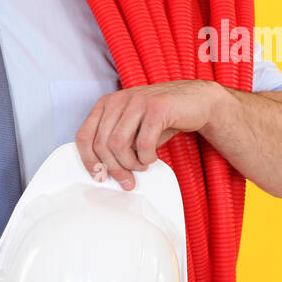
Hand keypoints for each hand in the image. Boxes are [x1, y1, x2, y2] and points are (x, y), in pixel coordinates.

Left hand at [74, 81, 223, 189]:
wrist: (196, 101)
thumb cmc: (162, 118)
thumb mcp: (133, 129)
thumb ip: (116, 143)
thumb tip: (104, 171)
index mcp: (107, 104)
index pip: (84, 136)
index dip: (89, 161)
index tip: (100, 177)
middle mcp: (118, 99)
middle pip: (101, 144)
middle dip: (114, 169)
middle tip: (127, 181)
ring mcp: (137, 101)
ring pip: (118, 144)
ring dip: (130, 164)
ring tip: (142, 165)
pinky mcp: (157, 107)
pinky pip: (143, 143)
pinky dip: (147, 157)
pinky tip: (152, 157)